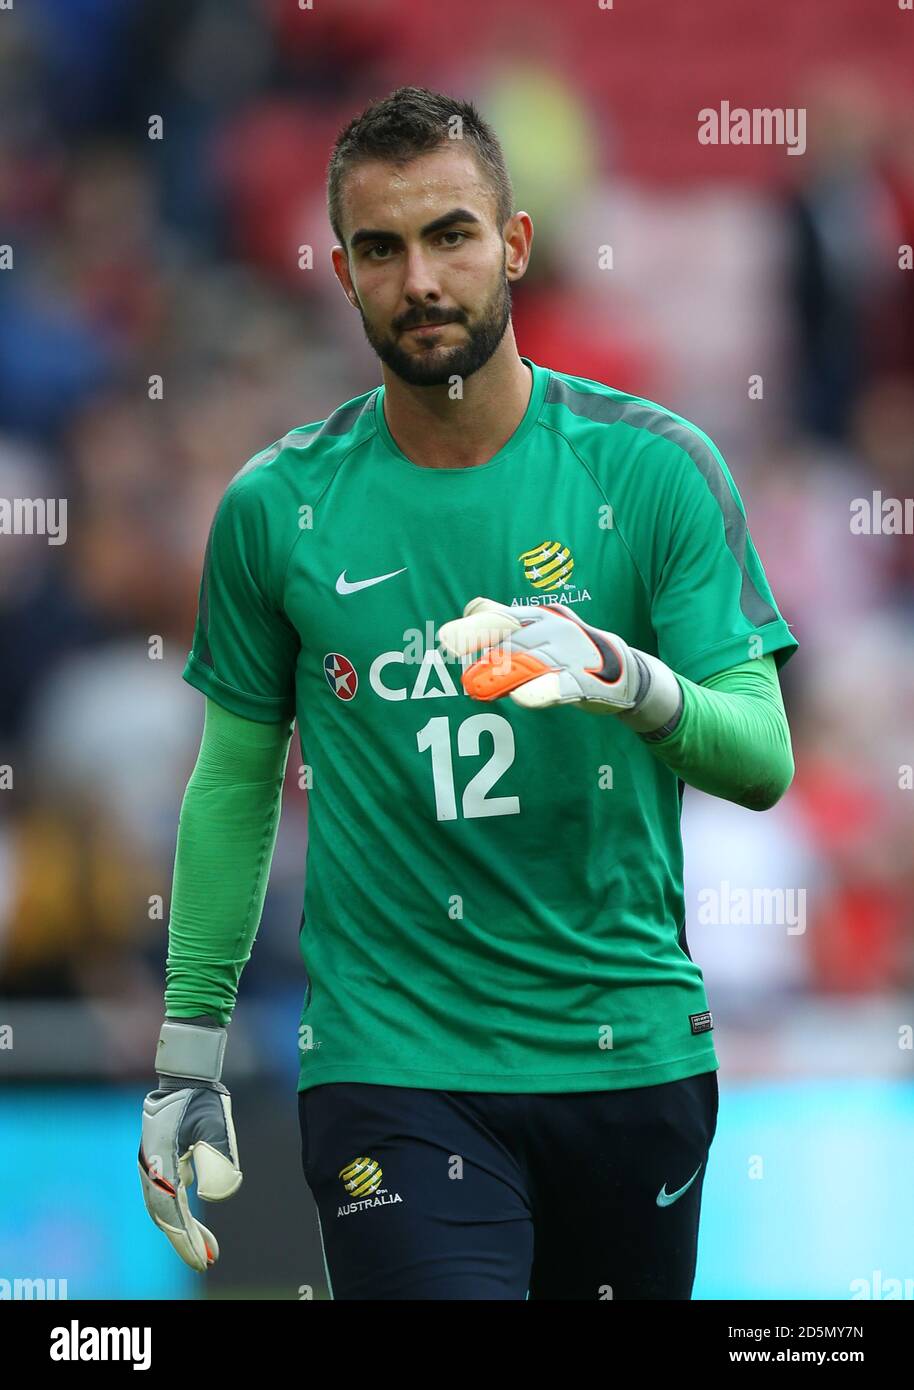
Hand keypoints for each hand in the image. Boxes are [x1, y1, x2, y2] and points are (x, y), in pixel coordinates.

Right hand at [138, 1020, 241, 1271]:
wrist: (185, 1075)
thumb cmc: (202, 1098)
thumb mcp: (216, 1123)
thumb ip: (218, 1156)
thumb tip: (216, 1196)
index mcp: (161, 1161)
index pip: (173, 1212)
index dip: (187, 1240)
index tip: (204, 1260)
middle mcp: (150, 1167)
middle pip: (164, 1216)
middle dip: (185, 1241)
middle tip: (207, 1260)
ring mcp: (150, 1165)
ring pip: (162, 1208)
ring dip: (181, 1230)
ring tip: (206, 1249)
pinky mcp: (157, 1161)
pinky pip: (164, 1196)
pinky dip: (177, 1214)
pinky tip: (193, 1223)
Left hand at [436, 596, 681, 732]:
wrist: (624, 672)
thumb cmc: (569, 650)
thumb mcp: (540, 630)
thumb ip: (505, 625)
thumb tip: (464, 617)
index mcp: (540, 617)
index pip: (501, 614)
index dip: (475, 625)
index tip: (449, 640)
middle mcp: (553, 630)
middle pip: (511, 636)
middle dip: (480, 642)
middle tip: (452, 653)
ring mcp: (570, 655)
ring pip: (531, 661)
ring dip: (501, 674)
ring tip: (476, 688)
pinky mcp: (584, 682)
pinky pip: (561, 686)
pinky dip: (542, 692)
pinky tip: (522, 700)